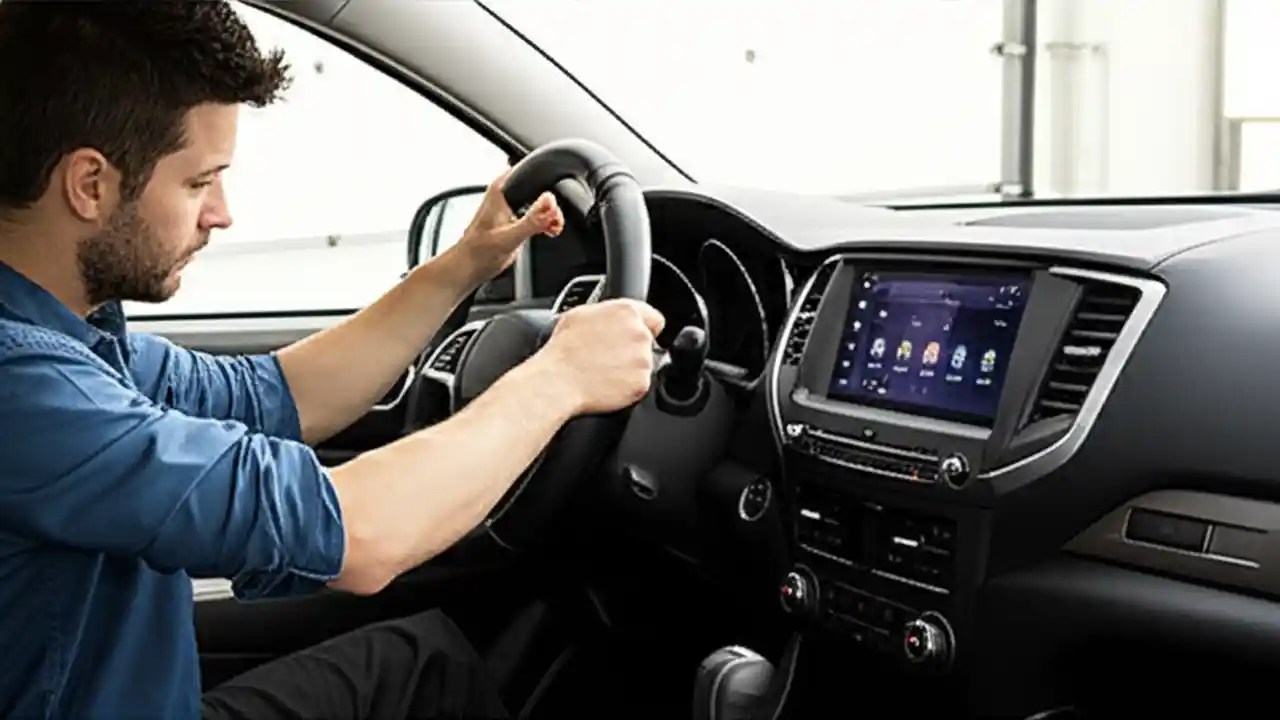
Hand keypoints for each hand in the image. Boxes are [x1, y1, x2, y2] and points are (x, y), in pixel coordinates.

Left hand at [457, 169, 564, 278]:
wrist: (470, 266)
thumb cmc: (478, 252)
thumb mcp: (510, 237)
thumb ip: (533, 220)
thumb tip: (550, 205)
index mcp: (501, 190)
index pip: (530, 173)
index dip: (548, 184)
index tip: (555, 205)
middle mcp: (507, 194)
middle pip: (539, 187)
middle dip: (552, 204)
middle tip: (555, 220)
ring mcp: (512, 206)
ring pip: (540, 201)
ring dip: (550, 214)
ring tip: (553, 227)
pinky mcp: (516, 218)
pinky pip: (537, 213)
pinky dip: (546, 221)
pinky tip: (549, 231)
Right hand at [533, 299, 665, 415]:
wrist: (558, 381)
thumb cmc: (563, 349)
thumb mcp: (580, 315)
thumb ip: (607, 312)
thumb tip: (612, 316)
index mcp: (627, 312)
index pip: (654, 319)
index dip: (645, 328)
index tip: (634, 337)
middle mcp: (639, 334)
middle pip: (648, 343)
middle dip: (632, 349)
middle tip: (609, 357)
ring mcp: (643, 359)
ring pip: (643, 364)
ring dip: (630, 368)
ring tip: (605, 371)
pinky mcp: (642, 383)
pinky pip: (639, 384)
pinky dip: (627, 387)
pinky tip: (607, 383)